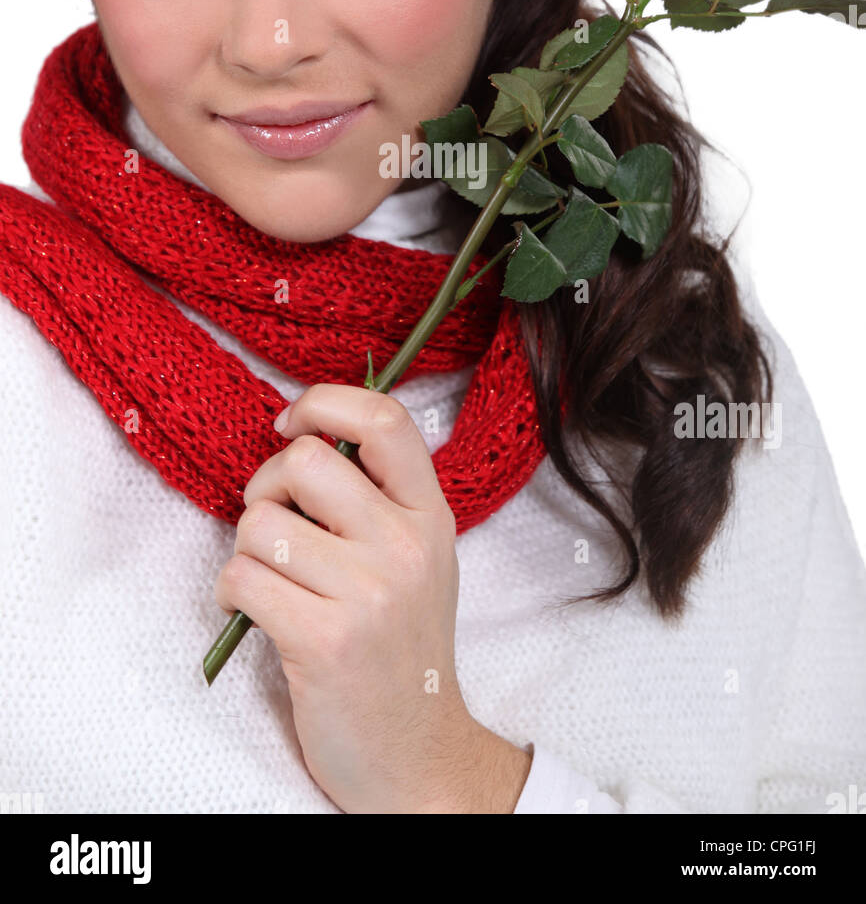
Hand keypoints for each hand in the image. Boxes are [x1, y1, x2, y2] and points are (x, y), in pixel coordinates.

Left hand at [213, 382, 529, 812]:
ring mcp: (369, 594)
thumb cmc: (401, 649)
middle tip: (275, 524)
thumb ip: (378, 499)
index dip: (324, 403)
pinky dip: (232, 592)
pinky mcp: (324, 641)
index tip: (291, 423)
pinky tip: (255, 613)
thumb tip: (302, 437)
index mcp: (430, 516)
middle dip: (267, 487)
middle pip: (305, 462)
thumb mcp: (419, 559)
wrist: (418, 755)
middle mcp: (406, 547)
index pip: (385, 420)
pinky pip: (242, 578)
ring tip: (270, 582)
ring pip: (260, 523)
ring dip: (246, 551)